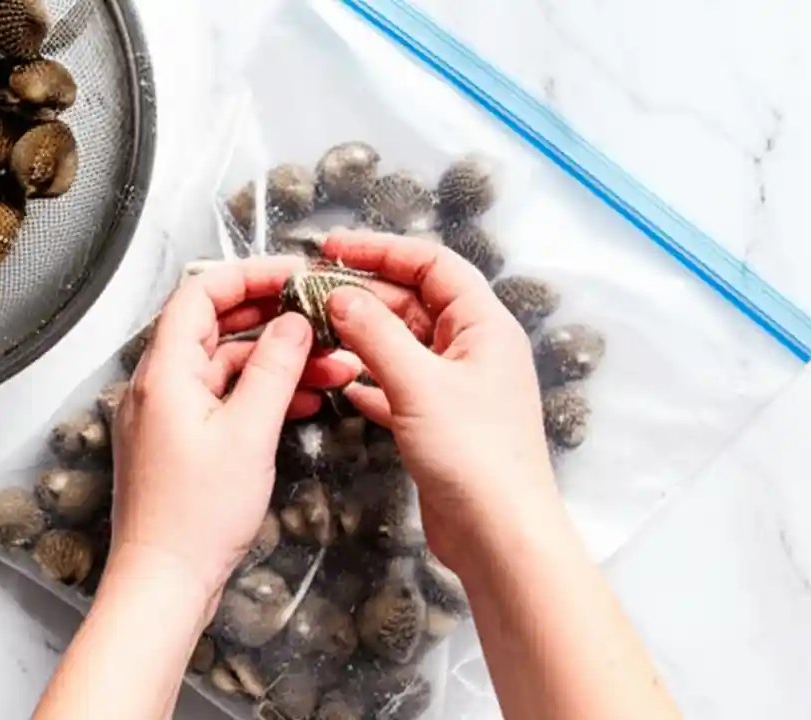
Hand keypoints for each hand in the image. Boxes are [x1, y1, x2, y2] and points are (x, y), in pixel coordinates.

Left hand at [108, 257, 361, 612]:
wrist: (163, 581)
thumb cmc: (193, 517)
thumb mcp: (249, 432)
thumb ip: (274, 369)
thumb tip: (293, 323)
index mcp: (165, 371)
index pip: (202, 292)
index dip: (251, 276)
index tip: (296, 276)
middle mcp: (159, 386)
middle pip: (216, 326)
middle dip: (274, 319)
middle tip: (321, 318)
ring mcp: (168, 414)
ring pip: (226, 366)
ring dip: (276, 362)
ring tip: (329, 368)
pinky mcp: (180, 442)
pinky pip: (223, 400)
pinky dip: (261, 395)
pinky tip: (302, 403)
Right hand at [322, 231, 556, 571]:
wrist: (499, 535)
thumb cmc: (473, 455)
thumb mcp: (418, 384)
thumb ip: (374, 333)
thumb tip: (338, 296)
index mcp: (484, 326)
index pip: (432, 264)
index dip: (382, 250)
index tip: (332, 249)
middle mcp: (473, 349)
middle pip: (414, 301)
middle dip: (363, 294)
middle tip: (311, 293)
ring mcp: (457, 387)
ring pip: (402, 344)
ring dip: (362, 336)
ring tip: (317, 332)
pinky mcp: (439, 422)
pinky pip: (397, 384)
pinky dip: (368, 379)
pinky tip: (340, 383)